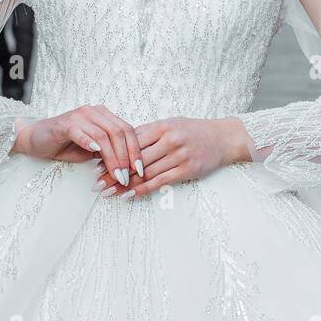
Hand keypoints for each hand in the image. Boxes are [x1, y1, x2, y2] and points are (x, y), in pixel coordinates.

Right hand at [12, 105, 141, 182]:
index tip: (141, 169)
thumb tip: (128, 168)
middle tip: (129, 175)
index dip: (136, 150)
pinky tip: (96, 153)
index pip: (127, 130)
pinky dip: (91, 143)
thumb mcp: (91, 151)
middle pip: (119, 132)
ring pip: (104, 135)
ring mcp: (80, 116)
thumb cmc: (64, 144)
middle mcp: (94, 112)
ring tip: (117, 174)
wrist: (35, 139)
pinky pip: (82, 132)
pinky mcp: (66, 124)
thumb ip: (108, 153)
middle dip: (127, 156)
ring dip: (112, 157)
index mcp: (103, 115)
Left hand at [95, 116, 251, 199]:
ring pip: (145, 172)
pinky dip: (142, 189)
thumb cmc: (195, 130)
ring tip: (107, 192)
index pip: (131, 141)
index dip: (112, 153)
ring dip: (123, 184)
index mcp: (162, 126)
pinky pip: (160, 182)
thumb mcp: (172, 124)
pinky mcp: (187, 170)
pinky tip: (129, 195)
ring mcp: (179, 155)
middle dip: (112, 172)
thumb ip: (149, 133)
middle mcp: (169, 140)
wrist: (224, 137)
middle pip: (134, 158)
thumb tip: (122, 143)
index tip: (96, 163)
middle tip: (95, 182)